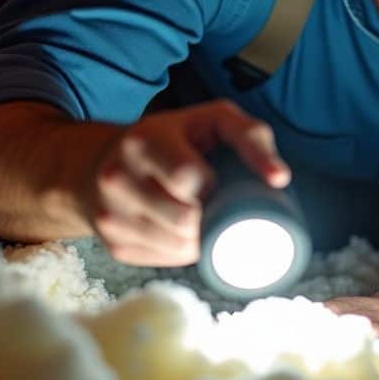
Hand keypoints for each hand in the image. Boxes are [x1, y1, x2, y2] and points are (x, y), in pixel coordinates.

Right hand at [78, 99, 289, 266]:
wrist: (98, 164)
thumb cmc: (172, 140)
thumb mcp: (210, 119)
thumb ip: (251, 135)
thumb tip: (280, 179)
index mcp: (143, 140)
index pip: (188, 177)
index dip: (212, 185)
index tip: (216, 182)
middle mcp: (117, 177)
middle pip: (185, 218)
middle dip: (207, 215)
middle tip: (211, 201)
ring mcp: (110, 214)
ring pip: (177, 244)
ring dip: (198, 238)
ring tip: (199, 216)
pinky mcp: (112, 244)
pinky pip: (163, 260)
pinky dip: (181, 250)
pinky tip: (179, 230)